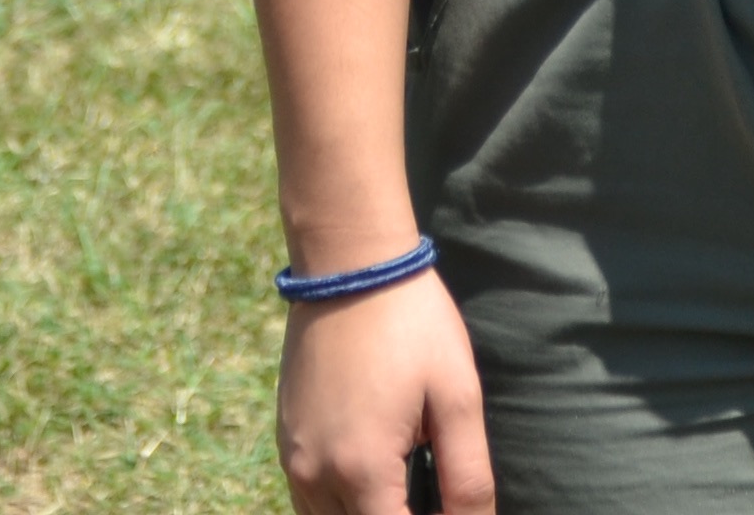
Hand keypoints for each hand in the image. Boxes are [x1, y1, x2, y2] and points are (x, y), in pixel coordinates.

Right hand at [277, 268, 489, 514]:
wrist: (351, 263)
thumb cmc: (413, 325)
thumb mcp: (457, 398)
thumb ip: (468, 478)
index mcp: (362, 469)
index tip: (447, 506)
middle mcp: (315, 474)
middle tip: (433, 495)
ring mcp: (293, 458)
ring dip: (367, 514)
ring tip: (407, 487)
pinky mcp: (285, 440)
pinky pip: (309, 500)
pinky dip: (341, 503)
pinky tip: (377, 474)